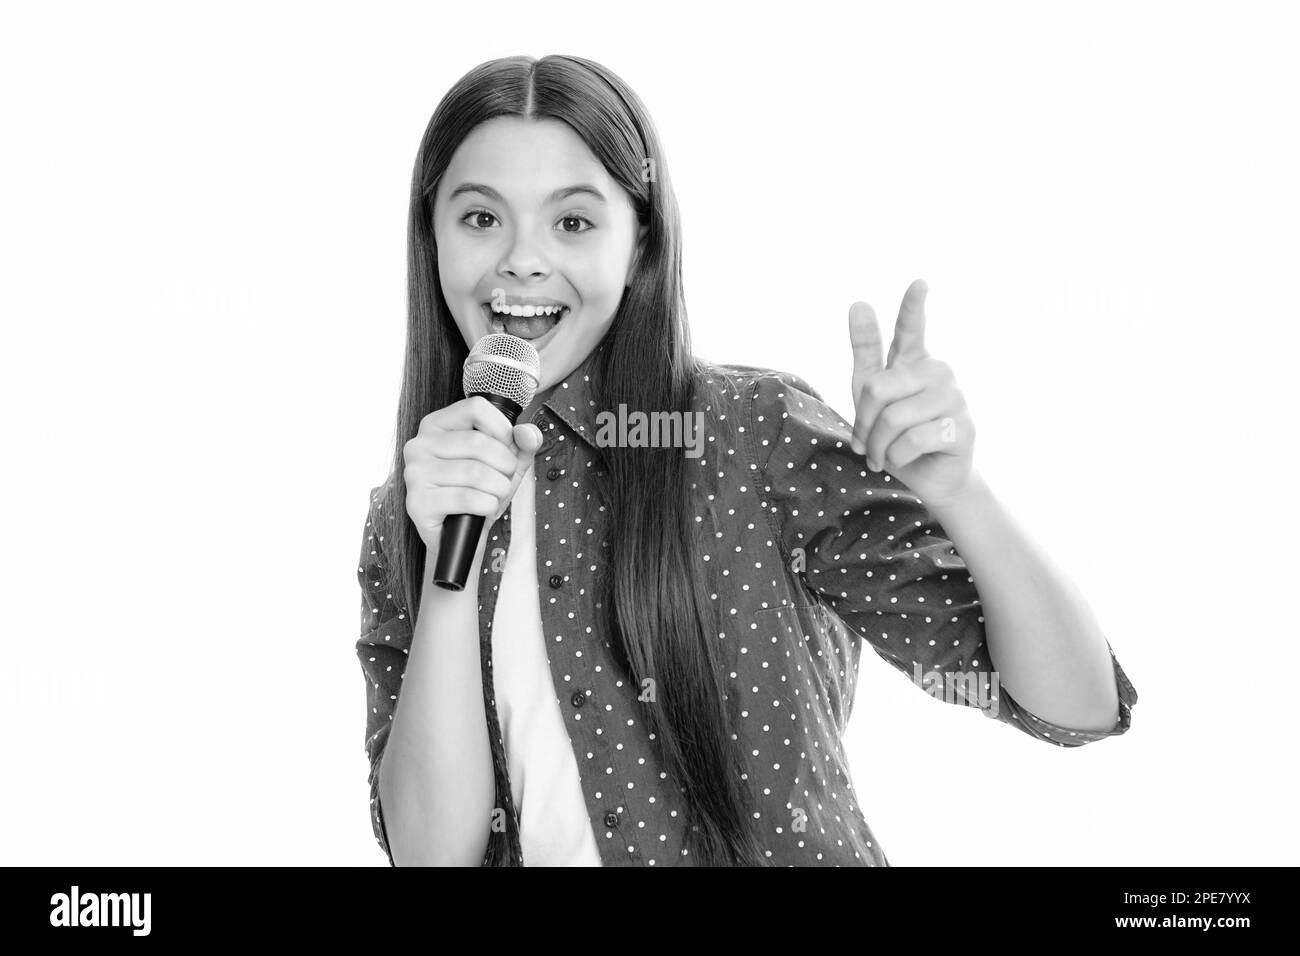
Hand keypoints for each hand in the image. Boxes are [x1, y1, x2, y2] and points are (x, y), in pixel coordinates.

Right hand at [402, 396, 544, 553]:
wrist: (461, 536)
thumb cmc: (480, 492)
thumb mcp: (506, 463)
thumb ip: (522, 443)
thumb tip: (528, 434)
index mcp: (436, 425)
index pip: (475, 408)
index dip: (502, 429)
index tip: (508, 448)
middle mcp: (418, 445)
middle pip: (478, 442)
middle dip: (505, 465)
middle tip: (506, 479)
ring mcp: (414, 474)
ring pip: (475, 472)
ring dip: (499, 488)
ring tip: (496, 495)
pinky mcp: (417, 503)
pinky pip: (466, 498)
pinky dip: (488, 505)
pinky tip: (485, 508)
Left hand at [847, 278, 975, 506]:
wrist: (930, 479)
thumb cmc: (898, 434)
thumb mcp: (871, 395)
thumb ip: (866, 352)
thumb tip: (860, 302)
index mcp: (914, 362)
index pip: (911, 329)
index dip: (913, 307)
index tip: (919, 283)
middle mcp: (938, 373)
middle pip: (877, 389)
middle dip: (863, 423)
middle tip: (865, 444)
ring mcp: (954, 398)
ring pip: (893, 419)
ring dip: (879, 446)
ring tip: (884, 456)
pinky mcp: (963, 427)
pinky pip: (912, 440)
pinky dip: (898, 457)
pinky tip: (905, 459)